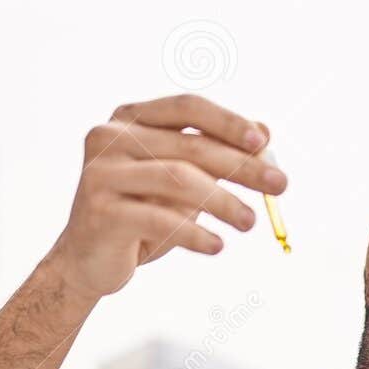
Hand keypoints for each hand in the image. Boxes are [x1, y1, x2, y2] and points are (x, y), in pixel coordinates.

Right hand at [53, 94, 287, 297]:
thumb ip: (214, 154)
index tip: (263, 141)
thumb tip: (266, 133)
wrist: (87, 260)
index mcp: (130, 119)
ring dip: (223, 202)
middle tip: (280, 185)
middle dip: (241, 165)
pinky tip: (217, 246)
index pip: (187, 107)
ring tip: (251, 223)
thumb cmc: (141, 215)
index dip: (228, 121)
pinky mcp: (100, 211)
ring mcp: (101, 172)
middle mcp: (110, 137)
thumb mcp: (180, 182)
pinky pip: (159, 219)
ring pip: (178, 180)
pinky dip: (194, 232)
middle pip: (190, 145)